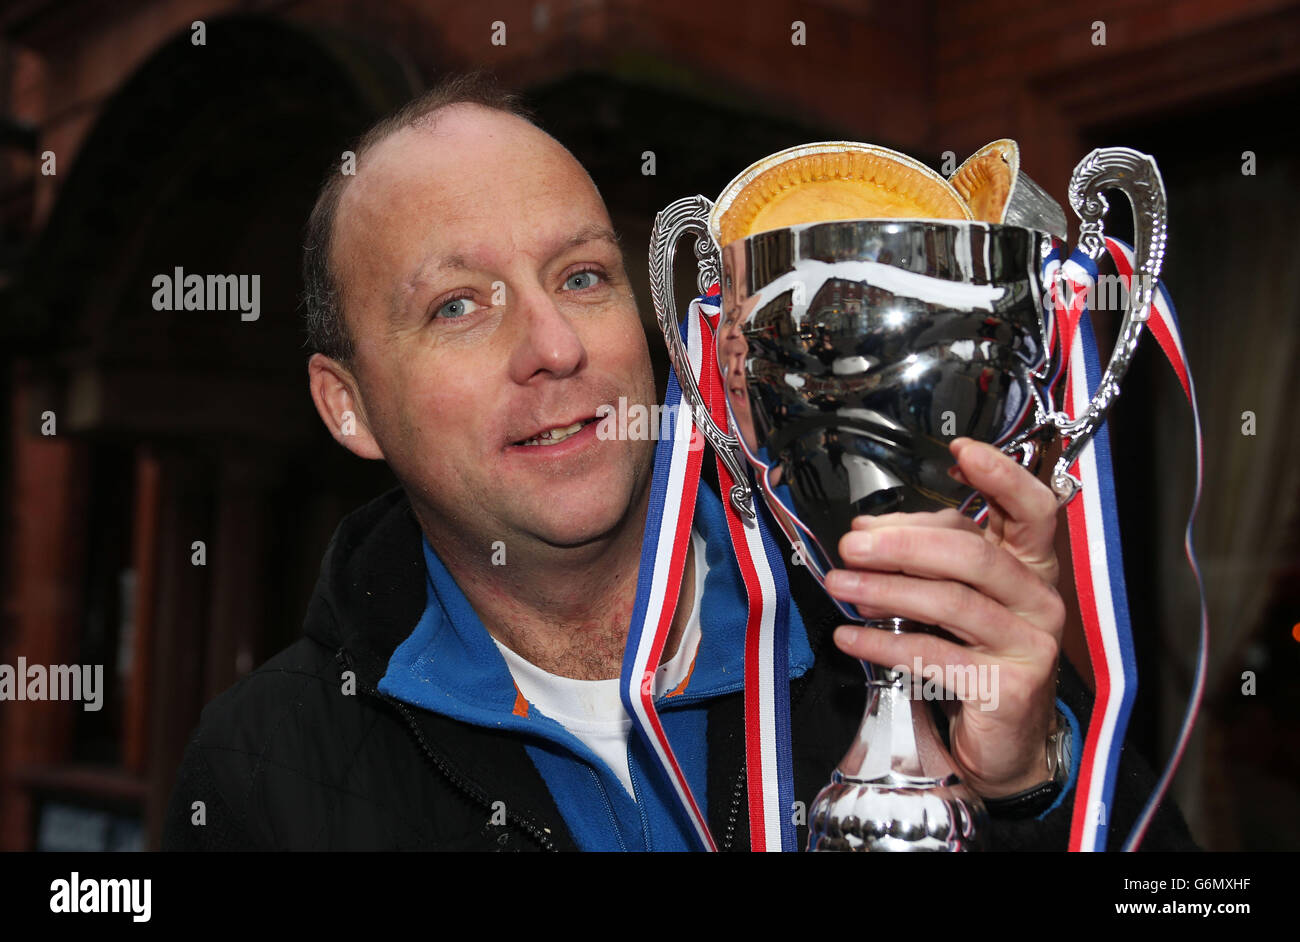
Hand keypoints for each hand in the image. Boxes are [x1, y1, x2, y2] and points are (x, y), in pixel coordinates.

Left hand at [824, 437, 1065, 796]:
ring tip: (840, 583)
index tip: (961, 452)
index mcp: (1032, 567)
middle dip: (904, 544)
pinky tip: (851, 635)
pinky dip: (884, 642)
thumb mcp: (956, 598)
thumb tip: (868, 533)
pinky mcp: (1008, 686)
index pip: (1033, 508)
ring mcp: (1030, 644)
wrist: (1001, 742)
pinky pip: (935, 653)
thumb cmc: (976, 657)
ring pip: (951, 601)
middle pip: (973, 554)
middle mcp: (1039, 600)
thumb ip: (925, 560)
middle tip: (853, 543)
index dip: (1002, 476)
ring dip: (885, 589)